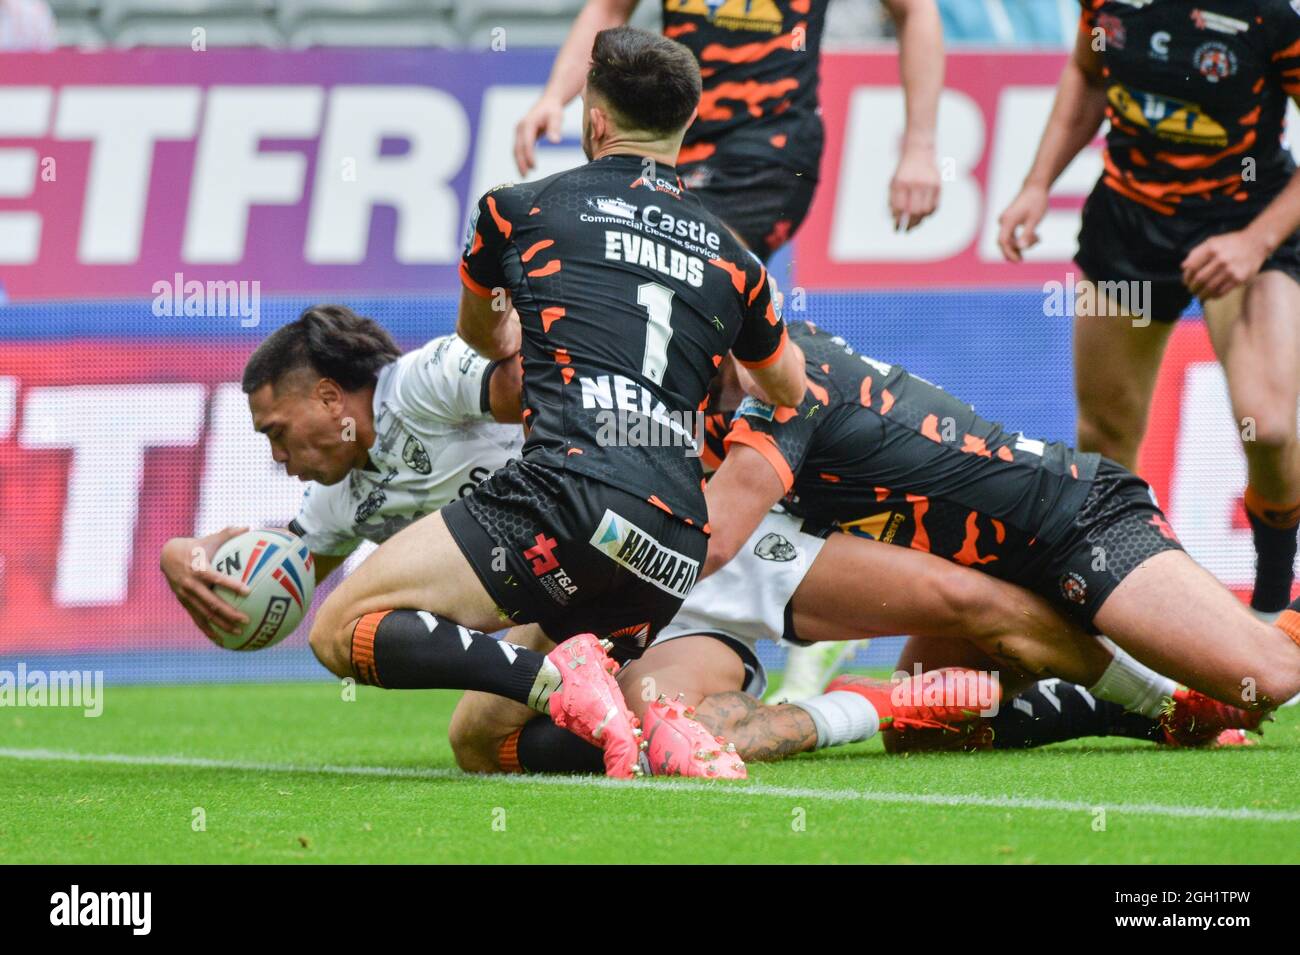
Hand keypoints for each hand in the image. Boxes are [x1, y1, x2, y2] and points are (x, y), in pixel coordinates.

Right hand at [160, 526, 250, 644]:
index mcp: (199, 569)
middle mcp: (191, 585)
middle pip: (212, 603)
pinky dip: (209, 630)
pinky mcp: (184, 604)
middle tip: (247, 619)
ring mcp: (186, 597)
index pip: (217, 579)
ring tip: (240, 632)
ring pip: (205, 615)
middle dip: (230, 613)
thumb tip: (248, 526)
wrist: (167, 556)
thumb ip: (229, 534)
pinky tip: (222, 640)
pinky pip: (198, 620)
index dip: (232, 585)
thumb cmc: (195, 546)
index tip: (248, 591)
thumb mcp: (210, 539)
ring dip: (222, 625)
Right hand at [514, 96, 564, 176]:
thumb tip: (555, 142)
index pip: (527, 143)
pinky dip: (520, 158)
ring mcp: (519, 131)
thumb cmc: (554, 110)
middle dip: (520, 163)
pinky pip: (518, 148)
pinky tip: (525, 168)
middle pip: (517, 148)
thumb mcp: (557, 117)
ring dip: (519, 163)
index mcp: (528, 123)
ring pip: (516, 149)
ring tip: (524, 176)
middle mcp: (520, 127)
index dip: (529, 156)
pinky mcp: (521, 135)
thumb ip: (555, 128)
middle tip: (525, 177)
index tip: (534, 168)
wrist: (548, 103)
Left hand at [889, 144, 940, 230]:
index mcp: (901, 183)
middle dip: (909, 224)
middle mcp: (916, 184)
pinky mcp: (938, 185)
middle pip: (914, 211)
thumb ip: (893, 201)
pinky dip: (929, 214)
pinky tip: (923, 217)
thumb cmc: (904, 172)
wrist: (919, 152)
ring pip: (926, 211)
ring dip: (920, 220)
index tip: (896, 227)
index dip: (898, 220)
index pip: (900, 208)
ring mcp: (929, 184)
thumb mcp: (894, 183)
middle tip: (906, 231)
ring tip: (914, 225)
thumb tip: (895, 220)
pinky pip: (935, 206)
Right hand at [996, 184, 1049, 261]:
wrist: (1035, 187)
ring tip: (1038, 237)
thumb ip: (1027, 234)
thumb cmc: (1036, 201)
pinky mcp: (1009, 221)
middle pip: (1005, 242)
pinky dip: (1021, 238)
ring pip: (1009, 239)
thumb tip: (1021, 248)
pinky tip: (1034, 235)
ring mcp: (1005, 221)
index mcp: (1008, 220)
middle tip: (1026, 257)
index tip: (1019, 260)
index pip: (1003, 242)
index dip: (1010, 253)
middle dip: (1016, 250)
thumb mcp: (1034, 219)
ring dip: (1022, 243)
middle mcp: (1003, 221)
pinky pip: (1012, 235)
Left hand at [1181, 230, 1269, 299]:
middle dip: (1193, 288)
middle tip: (1192, 290)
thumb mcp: (1212, 241)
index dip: (1186, 277)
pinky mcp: (1239, 278)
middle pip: (1200, 279)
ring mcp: (1231, 269)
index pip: (1192, 267)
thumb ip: (1196, 252)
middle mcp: (1221, 259)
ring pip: (1210, 288)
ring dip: (1202, 295)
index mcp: (1212, 248)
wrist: (1256, 242)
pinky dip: (1214, 296)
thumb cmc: (1230, 243)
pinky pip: (1222, 292)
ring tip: (1200, 295)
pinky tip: (1212, 295)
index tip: (1186, 281)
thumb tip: (1183, 267)